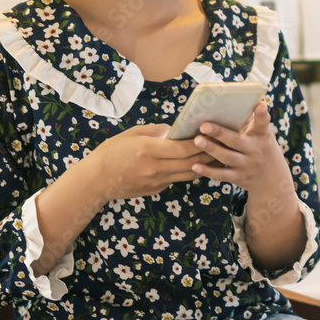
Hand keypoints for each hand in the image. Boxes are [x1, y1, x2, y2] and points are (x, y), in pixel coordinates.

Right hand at [88, 123, 217, 202]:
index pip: (183, 148)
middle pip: (191, 163)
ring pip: (189, 174)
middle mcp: (156, 168)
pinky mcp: (157, 189)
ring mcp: (157, 182)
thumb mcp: (132, 134)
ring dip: (205, 165)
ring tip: (218, 154)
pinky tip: (198, 163)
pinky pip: (178, 179)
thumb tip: (175, 130)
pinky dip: (190, 171)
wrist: (97, 180)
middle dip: (209, 154)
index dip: (201, 142)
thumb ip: (155, 131)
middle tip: (223, 144)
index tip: (213, 133)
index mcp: (149, 151)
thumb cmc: (112, 151)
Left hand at [189, 102, 291, 199]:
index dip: (262, 114)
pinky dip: (208, 171)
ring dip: (211, 149)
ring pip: (227, 157)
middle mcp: (255, 150)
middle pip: (237, 141)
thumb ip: (249, 120)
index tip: (260, 104)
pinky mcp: (238, 177)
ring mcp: (247, 165)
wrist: (273, 179)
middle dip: (220, 134)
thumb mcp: (262, 135)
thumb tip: (229, 100)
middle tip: (204, 126)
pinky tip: (195, 166)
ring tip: (197, 140)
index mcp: (262, 136)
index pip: (263, 123)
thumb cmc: (261, 148)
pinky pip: (221, 174)